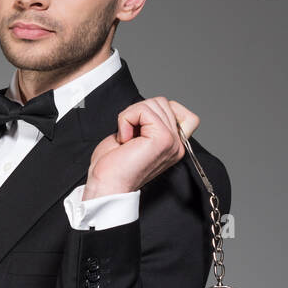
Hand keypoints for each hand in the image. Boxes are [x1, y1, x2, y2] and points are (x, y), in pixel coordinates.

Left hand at [83, 96, 199, 198]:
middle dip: (139, 111)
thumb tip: (148, 108)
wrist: (106, 185)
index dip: (156, 110)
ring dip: (132, 115)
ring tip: (126, 137)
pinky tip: (124, 138)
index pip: (181, 112)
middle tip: (128, 134)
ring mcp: (172, 142)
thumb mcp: (135, 137)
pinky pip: (143, 110)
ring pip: (155, 103)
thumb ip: (149, 123)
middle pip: (164, 102)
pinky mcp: (162, 139)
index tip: (139, 128)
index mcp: (173, 145)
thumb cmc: (113, 166)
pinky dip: (127, 118)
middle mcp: (177, 144)